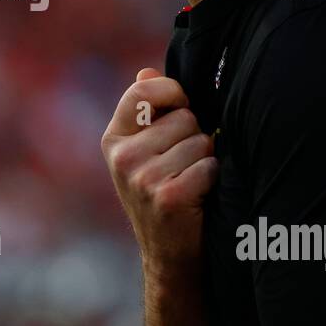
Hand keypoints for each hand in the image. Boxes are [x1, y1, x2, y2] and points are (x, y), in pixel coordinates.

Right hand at [101, 68, 218, 279]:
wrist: (169, 254)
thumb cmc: (163, 192)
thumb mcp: (145, 152)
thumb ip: (146, 111)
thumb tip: (147, 71)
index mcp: (114, 140)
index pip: (143, 90)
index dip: (172, 92)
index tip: (181, 107)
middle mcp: (122, 158)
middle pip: (183, 117)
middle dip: (194, 136)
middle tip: (182, 165)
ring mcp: (142, 179)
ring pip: (200, 142)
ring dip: (205, 160)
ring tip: (190, 181)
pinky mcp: (168, 198)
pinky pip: (208, 167)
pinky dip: (211, 180)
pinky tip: (198, 197)